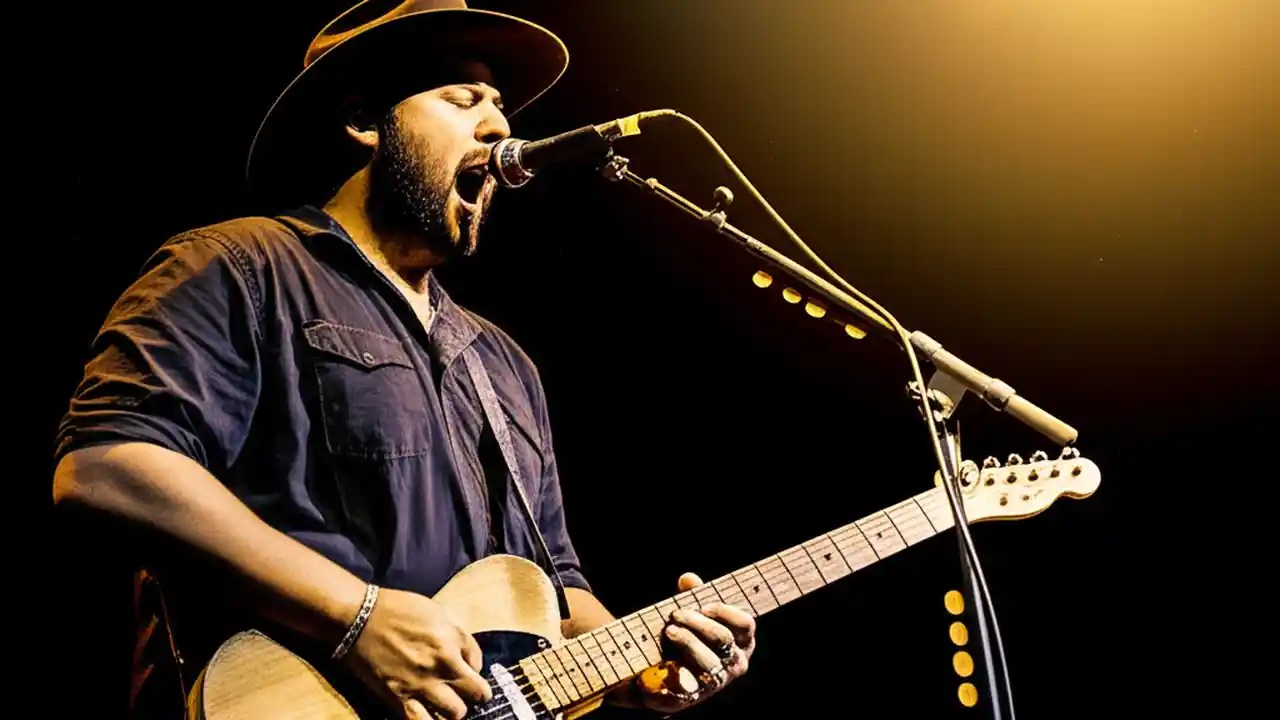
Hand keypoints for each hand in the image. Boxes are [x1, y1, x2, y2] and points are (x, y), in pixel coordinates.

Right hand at [344, 587, 492, 719]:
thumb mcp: (438, 613)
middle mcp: (441, 667)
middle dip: (474, 695)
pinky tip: (429, 716)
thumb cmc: (398, 609)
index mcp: (451, 643)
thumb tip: (471, 661)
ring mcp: (420, 685)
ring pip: (454, 713)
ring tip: (447, 705)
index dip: (476, 670)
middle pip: (476, 694)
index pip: (479, 667)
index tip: (469, 672)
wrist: (359, 618)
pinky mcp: (398, 698)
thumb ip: (459, 637)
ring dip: (454, 710)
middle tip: (465, 693)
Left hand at [635, 572, 756, 714]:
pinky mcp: (695, 697)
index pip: (745, 624)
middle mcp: (735, 663)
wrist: (666, 676)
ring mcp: (717, 681)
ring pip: (709, 662)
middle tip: (676, 614)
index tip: (702, 605)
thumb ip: (692, 596)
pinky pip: (688, 686)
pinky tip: (661, 662)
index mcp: (741, 641)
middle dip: (699, 624)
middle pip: (724, 639)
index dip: (724, 611)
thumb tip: (688, 579)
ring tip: (669, 631)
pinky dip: (674, 673)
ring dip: (688, 642)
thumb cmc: (687, 637)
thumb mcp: (692, 615)